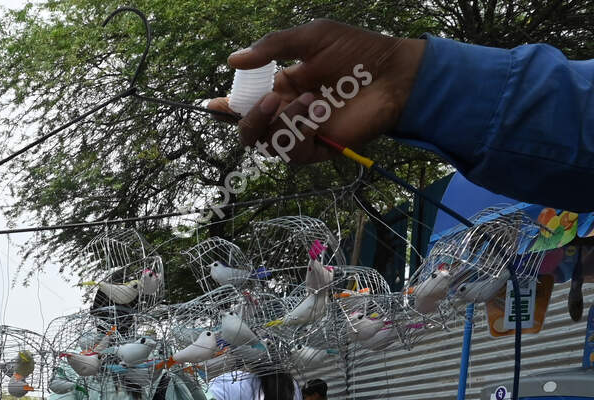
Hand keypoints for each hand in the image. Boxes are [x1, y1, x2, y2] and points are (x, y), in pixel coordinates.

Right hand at [209, 20, 425, 164]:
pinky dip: (299, 133)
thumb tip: (232, 60)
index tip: (213, 105)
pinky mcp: (318, 150)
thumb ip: (272, 46)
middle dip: (250, 120)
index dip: (226, 108)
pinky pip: (291, 153)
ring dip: (284, 122)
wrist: (395, 73)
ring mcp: (301, 134)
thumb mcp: (313, 37)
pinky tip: (319, 114)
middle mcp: (287, 114)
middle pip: (248, 131)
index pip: (245, 103)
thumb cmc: (359, 50)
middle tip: (267, 101)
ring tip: (312, 100)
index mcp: (282, 88)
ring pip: (266, 144)